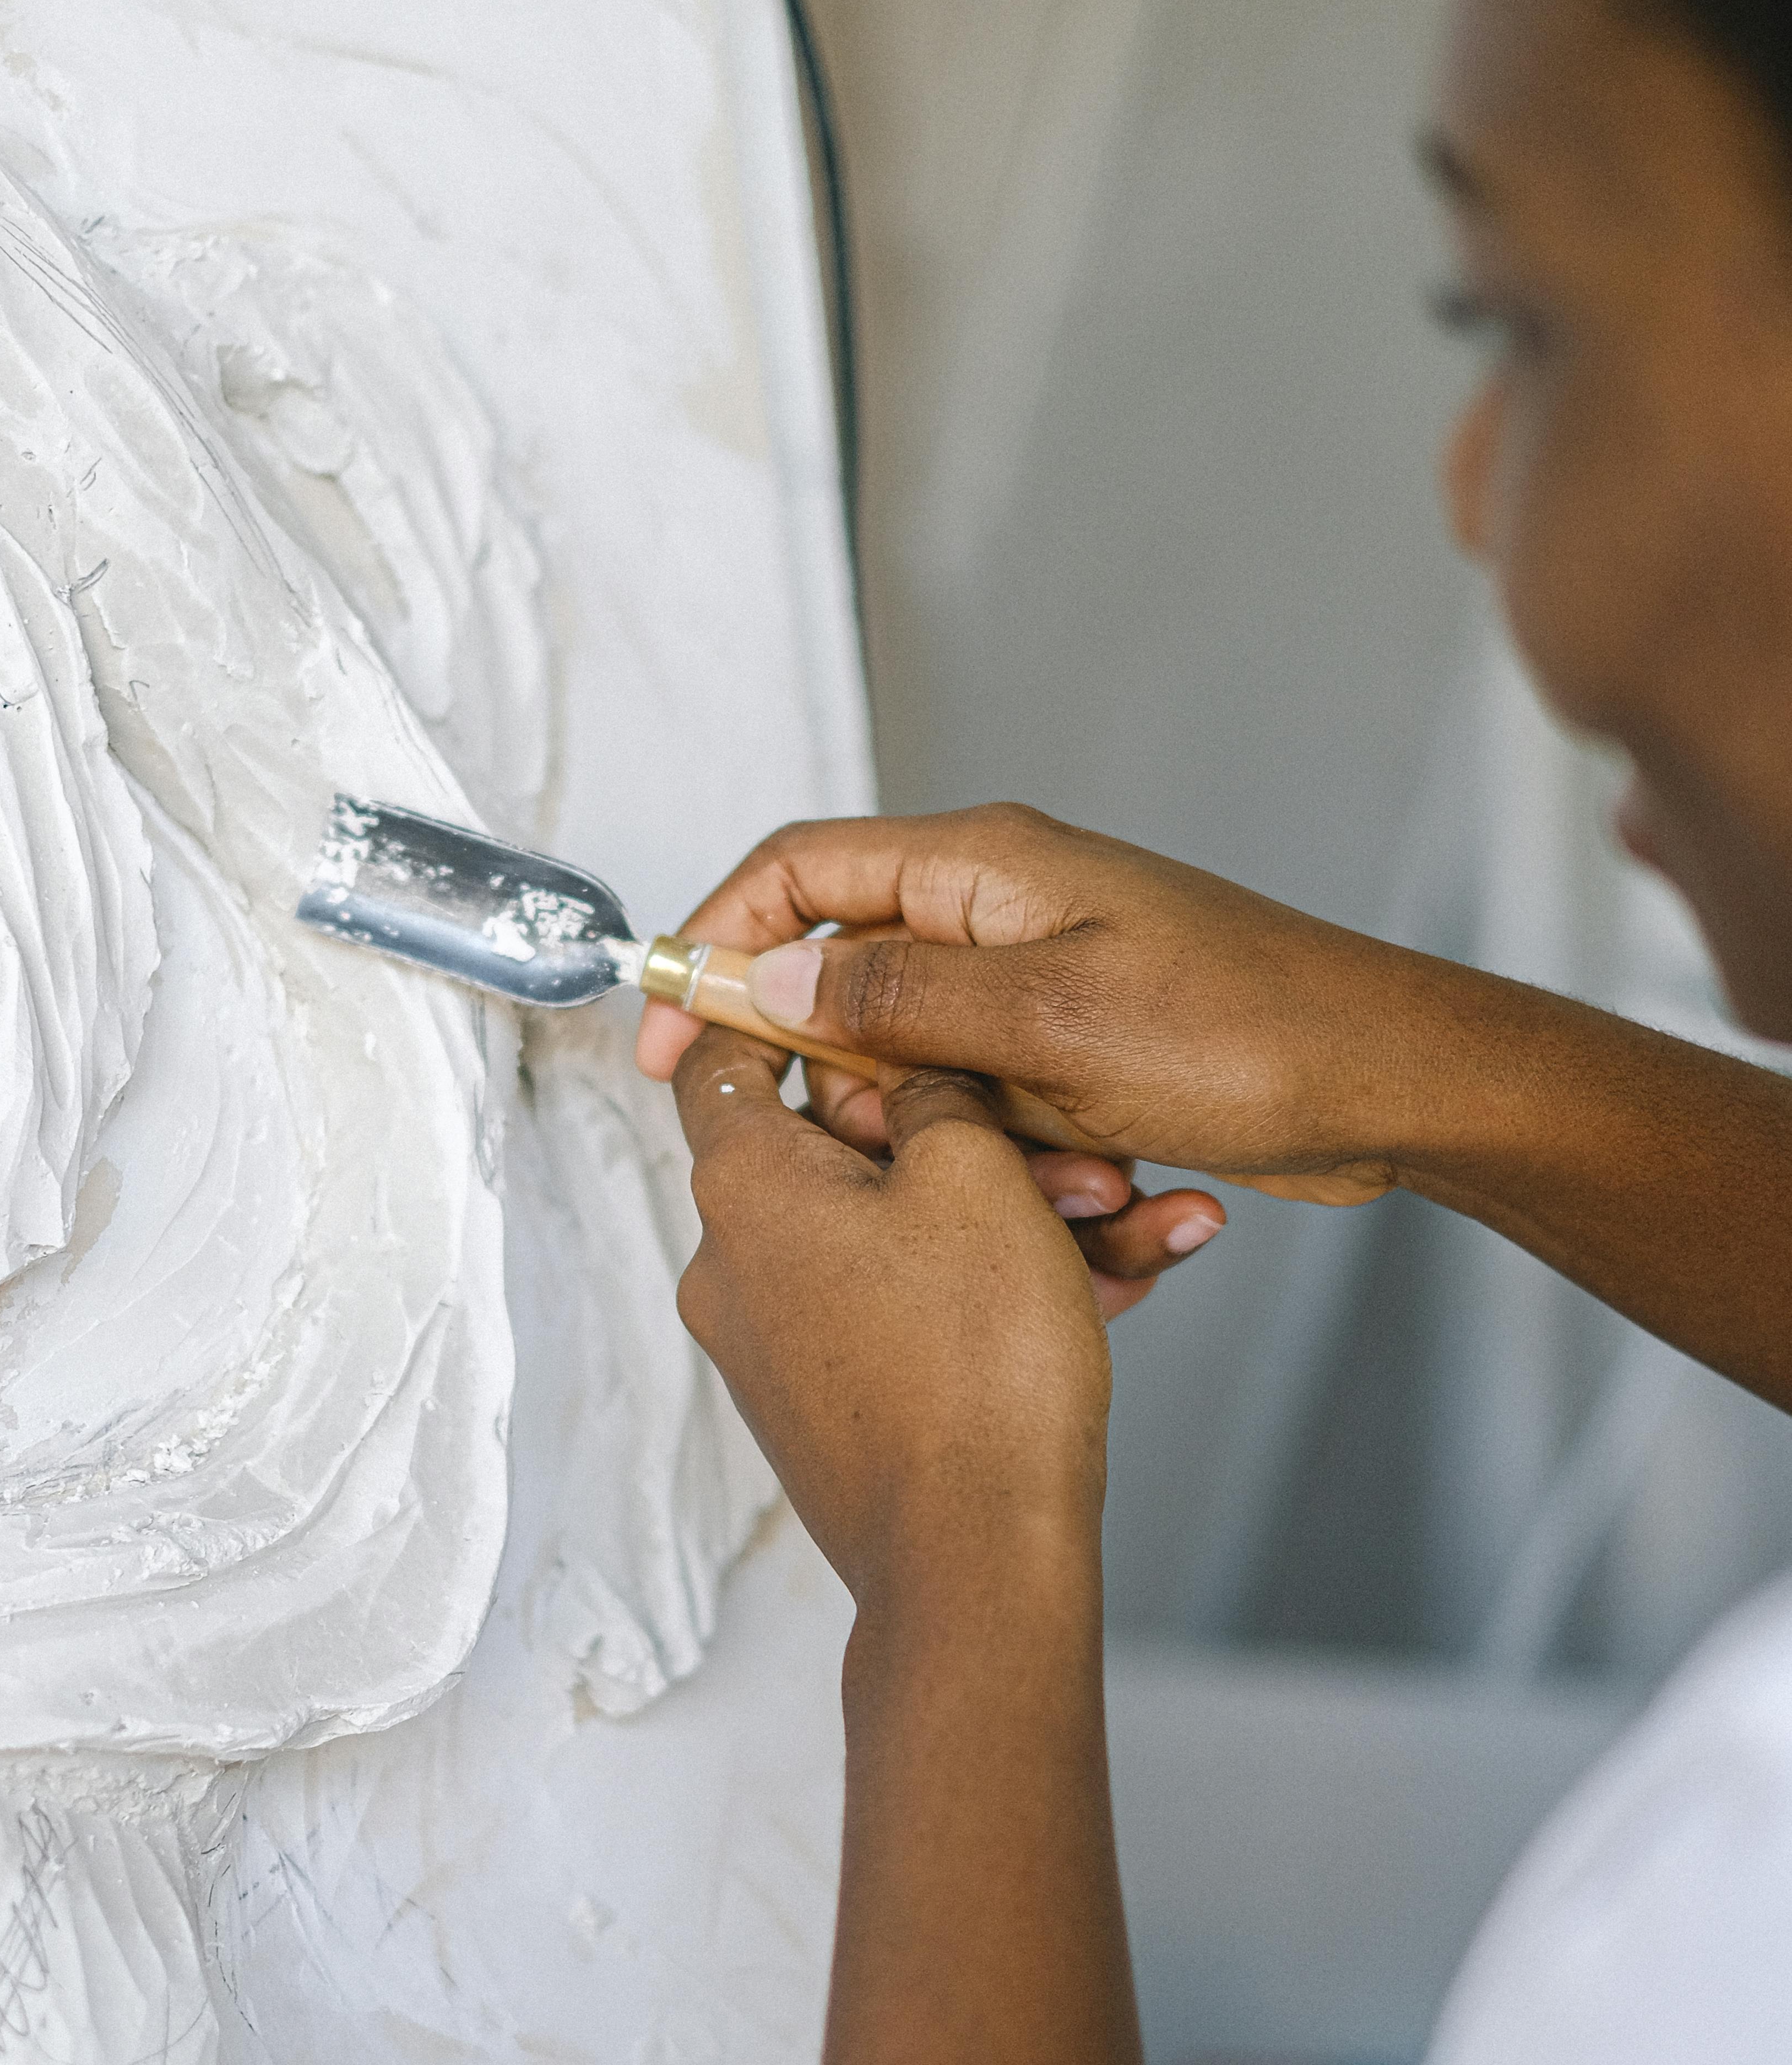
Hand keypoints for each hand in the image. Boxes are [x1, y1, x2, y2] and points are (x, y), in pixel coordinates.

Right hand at [639, 807, 1409, 1243]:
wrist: (1390, 1085)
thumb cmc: (1250, 1033)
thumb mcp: (1052, 1022)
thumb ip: (899, 1002)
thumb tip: (773, 982)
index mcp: (984, 868)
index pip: (797, 872)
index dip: (715, 945)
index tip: (674, 1040)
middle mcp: (999, 915)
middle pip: (845, 988)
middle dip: (860, 1088)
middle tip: (905, 1156)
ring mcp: (1037, 987)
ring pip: (918, 1071)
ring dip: (959, 1145)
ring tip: (1059, 1182)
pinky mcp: (1072, 1055)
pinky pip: (990, 1114)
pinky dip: (1022, 1164)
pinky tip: (1104, 1196)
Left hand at [671, 1022, 1110, 1613]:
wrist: (978, 1563)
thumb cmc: (974, 1378)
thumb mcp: (975, 1175)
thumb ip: (935, 1088)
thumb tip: (912, 1063)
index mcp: (745, 1187)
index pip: (721, 1051)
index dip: (789, 1007)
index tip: (861, 990)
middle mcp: (735, 1266)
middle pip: (844, 1149)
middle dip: (971, 1138)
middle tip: (1074, 1155)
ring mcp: (780, 1343)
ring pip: (901, 1235)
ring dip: (1014, 1220)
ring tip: (1128, 1228)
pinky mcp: (830, 1402)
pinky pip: (912, 1309)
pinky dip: (995, 1291)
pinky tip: (1106, 1288)